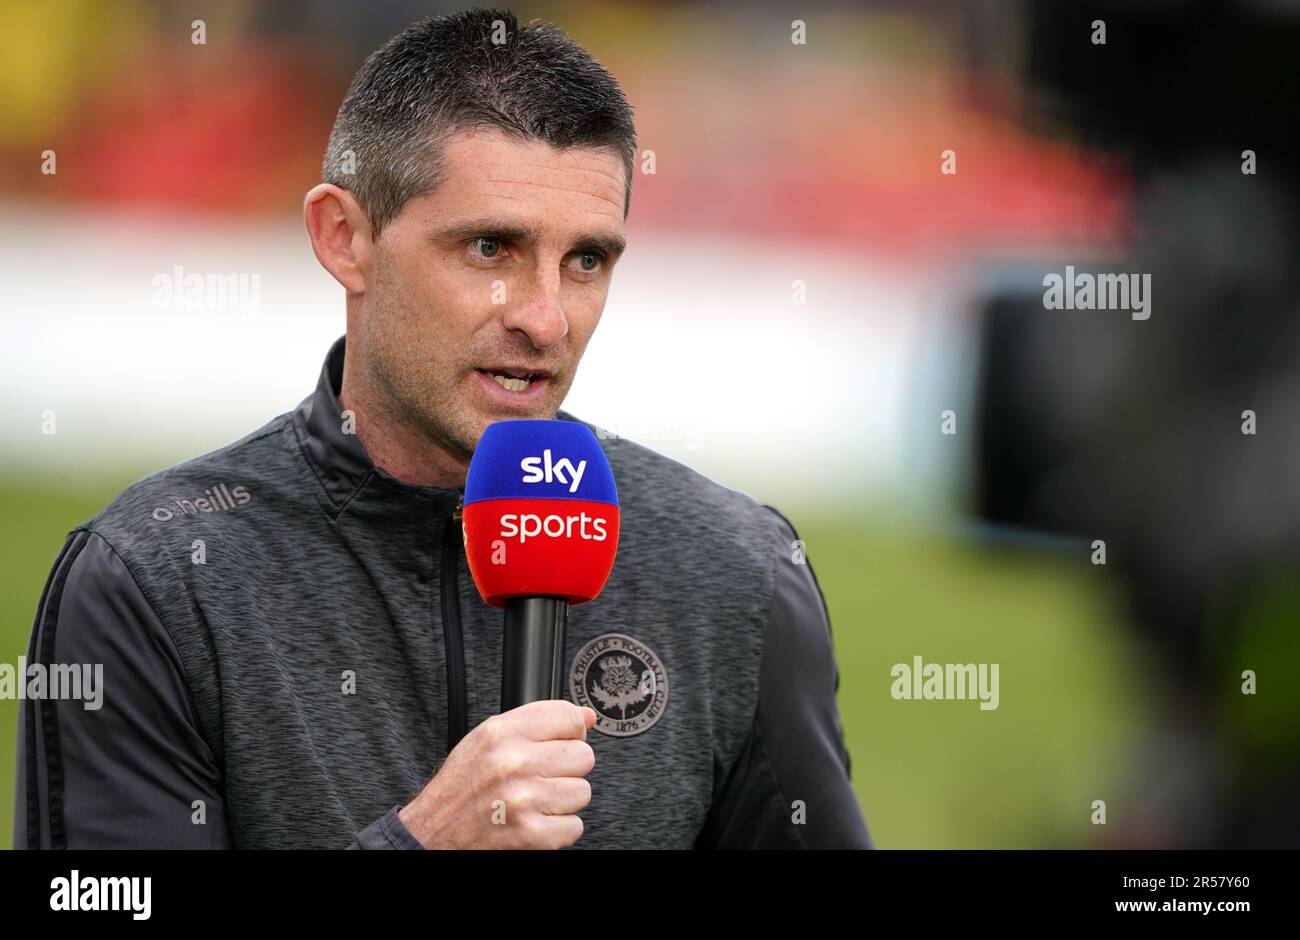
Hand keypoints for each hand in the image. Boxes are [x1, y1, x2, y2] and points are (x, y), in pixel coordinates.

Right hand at [398, 700, 597, 848]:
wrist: (433, 833)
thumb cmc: (463, 785)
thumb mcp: (488, 739)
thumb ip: (537, 721)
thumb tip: (587, 716)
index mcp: (502, 732)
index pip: (569, 717)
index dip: (572, 732)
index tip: (562, 742)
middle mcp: (514, 762)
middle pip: (583, 756)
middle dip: (567, 769)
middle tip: (541, 777)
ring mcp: (524, 799)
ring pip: (582, 792)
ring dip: (563, 801)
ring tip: (535, 801)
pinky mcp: (531, 834)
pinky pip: (575, 826)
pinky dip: (559, 829)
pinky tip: (534, 821)